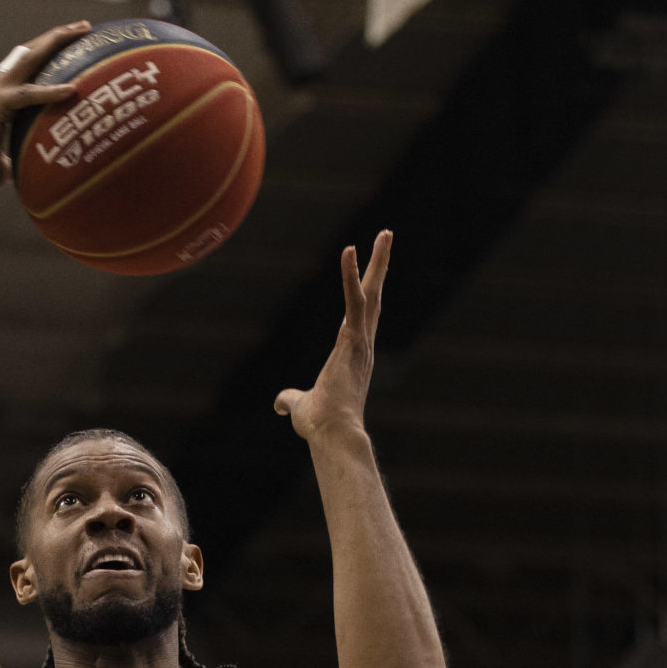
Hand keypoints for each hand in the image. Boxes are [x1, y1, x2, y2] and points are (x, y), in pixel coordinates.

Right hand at [0, 24, 87, 209]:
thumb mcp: (6, 163)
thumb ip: (20, 154)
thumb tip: (37, 165)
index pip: (24, 66)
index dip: (47, 51)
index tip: (73, 42)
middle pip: (28, 53)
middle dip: (56, 36)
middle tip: (85, 27)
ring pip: (27, 60)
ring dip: (54, 44)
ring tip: (82, 34)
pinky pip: (26, 97)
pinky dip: (49, 92)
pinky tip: (71, 90)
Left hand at [275, 230, 391, 441]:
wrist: (331, 434)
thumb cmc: (320, 424)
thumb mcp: (300, 406)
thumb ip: (290, 399)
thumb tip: (280, 404)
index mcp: (353, 354)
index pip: (361, 315)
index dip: (365, 290)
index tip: (370, 270)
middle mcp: (363, 344)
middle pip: (375, 296)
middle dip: (381, 265)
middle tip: (386, 236)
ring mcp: (361, 341)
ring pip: (372, 292)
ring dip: (378, 261)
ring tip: (384, 233)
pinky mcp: (354, 340)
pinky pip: (354, 301)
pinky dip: (352, 276)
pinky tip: (350, 251)